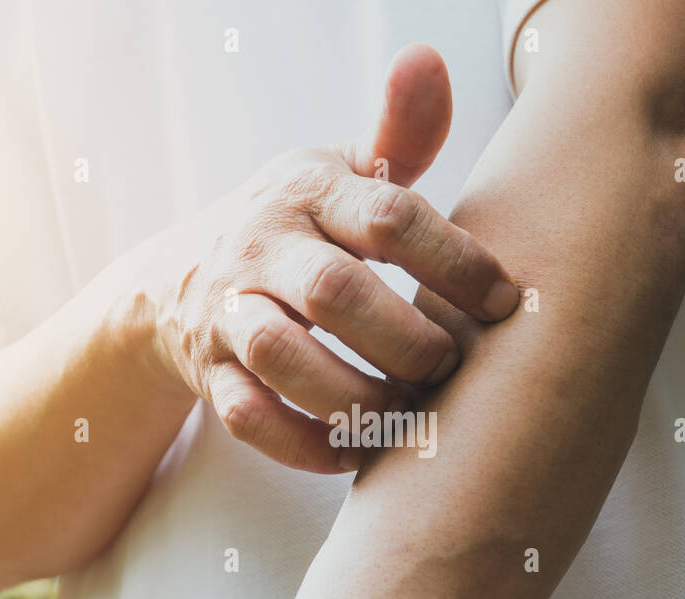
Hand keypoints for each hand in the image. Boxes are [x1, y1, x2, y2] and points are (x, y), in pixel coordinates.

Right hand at [151, 44, 517, 472]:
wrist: (179, 278)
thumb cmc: (292, 224)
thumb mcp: (336, 170)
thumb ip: (395, 133)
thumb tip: (429, 60)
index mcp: (307, 190)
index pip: (387, 216)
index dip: (454, 261)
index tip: (505, 301)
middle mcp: (263, 247)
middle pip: (335, 292)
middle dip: (405, 338)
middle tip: (450, 365)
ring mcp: (228, 312)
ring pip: (282, 358)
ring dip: (354, 397)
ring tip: (407, 413)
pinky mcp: (210, 374)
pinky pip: (246, 417)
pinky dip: (303, 443)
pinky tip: (353, 452)